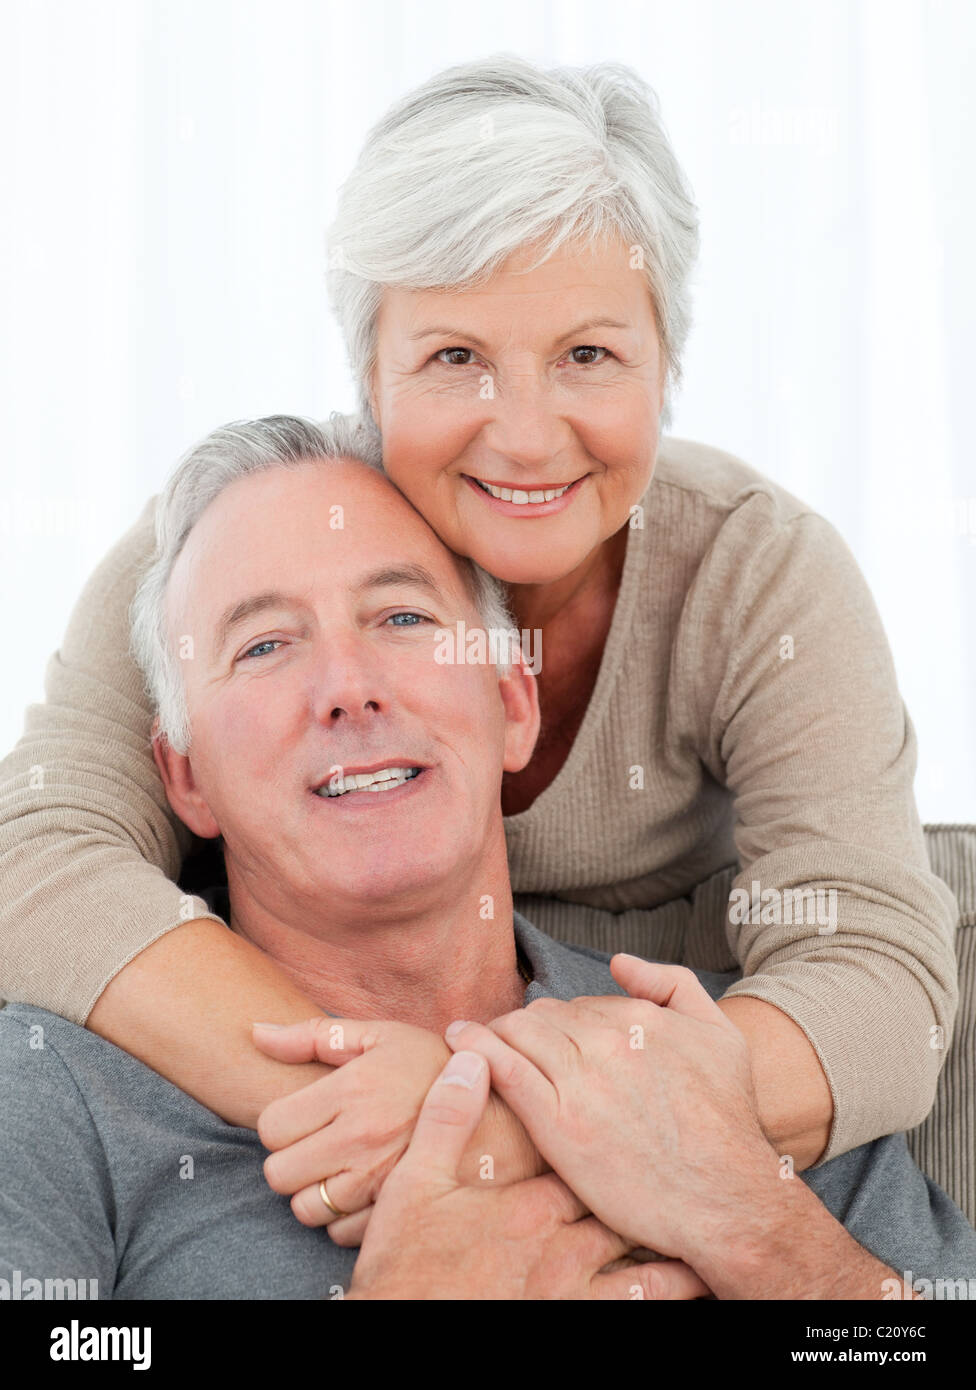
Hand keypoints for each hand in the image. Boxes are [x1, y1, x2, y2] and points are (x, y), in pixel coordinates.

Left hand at [253, 1015, 541, 1245]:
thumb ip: (313, 1036)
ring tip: (339, 1166)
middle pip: (279, 1173)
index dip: (281, 1123)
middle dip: (291, 1159)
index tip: (303, 1116)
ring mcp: (380, 1180)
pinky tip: (363, 1188)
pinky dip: (344, 1217)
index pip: (271, 1127)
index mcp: (353, 1091)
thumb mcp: (380, 1036)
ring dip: (315, 1191)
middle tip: (316, 1143)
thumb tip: (255, 1032)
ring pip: (306, 1208)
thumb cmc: (433, 1065)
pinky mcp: (398, 1212)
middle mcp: (362, 1138)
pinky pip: (340, 1233)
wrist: (504, 1107)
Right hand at [347, 1049, 711, 1300]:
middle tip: (665, 1134)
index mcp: (524, 1195)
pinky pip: (641, 1296)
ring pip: (638, 1238)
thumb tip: (469, 1058)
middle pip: (615, 1184)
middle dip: (640, 1157)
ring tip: (697, 1196)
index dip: (592, 1109)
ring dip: (668, 1217)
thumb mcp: (414, 1185)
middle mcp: (558, 1232)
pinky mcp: (583, 1315)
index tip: (610, 1088)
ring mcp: (575, 1279)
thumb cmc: (408, 1270)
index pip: (575, 1139)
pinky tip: (696, 1272)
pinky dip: (671, 1281)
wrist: (413, 1328)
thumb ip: (446, 1120)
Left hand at [445, 956, 781, 1266]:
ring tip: (476, 1044)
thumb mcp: (722, 1036)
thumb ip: (673, 985)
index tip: (549, 1043)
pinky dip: (474, 1048)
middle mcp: (607, 1040)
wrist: (727, 1198)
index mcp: (640, 1017)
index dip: (560, 1025)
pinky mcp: (557, 1122)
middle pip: (542, 1015)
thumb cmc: (728, 1123)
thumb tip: (620, 963)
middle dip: (526, 1028)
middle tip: (512, 1048)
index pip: (578, 1004)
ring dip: (495, 1034)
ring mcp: (580, 1080)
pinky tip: (458, 1041)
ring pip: (518, 1033)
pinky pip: (503, 1068)